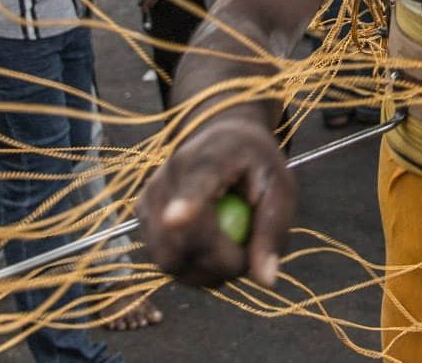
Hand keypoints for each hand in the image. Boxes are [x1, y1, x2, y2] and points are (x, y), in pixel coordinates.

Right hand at [140, 113, 294, 289]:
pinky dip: (192, 265)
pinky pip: (166, 261)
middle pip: (181, 242)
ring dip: (206, 270)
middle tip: (249, 254)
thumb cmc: (256, 163)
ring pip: (170, 261)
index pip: (195, 184)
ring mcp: (149, 197)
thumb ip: (273, 231)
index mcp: (210, 158)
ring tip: (231, 244)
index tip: (176, 218)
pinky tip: (209, 243)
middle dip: (220, 265)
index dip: (185, 204)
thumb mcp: (280, 187)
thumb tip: (265, 282)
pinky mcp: (141, 216)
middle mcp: (169, 176)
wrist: (221, 139)